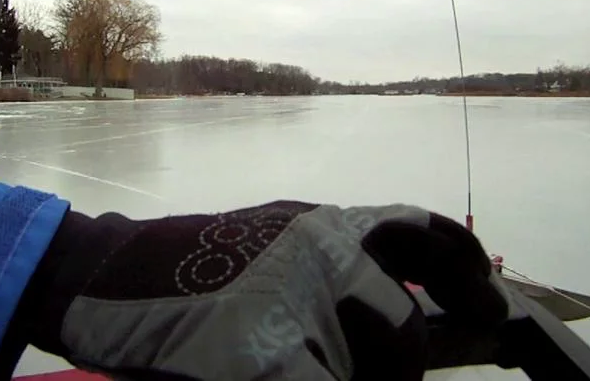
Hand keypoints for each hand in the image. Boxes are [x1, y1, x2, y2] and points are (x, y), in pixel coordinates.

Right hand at [13, 201, 508, 379]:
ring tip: (288, 365)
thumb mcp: (275, 246)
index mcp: (323, 224)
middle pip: (401, 332)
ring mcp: (289, 301)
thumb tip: (428, 308)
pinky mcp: (256, 354)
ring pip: (364, 373)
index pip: (423, 233)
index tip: (490, 305)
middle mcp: (317, 252)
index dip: (467, 272)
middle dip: (392, 371)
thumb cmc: (188, 267)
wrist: (98, 272)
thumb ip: (343, 270)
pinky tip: (276, 376)